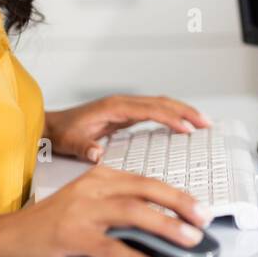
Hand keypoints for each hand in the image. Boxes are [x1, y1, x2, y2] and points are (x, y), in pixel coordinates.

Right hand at [0, 166, 212, 256]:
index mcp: (100, 177)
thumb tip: (159, 218)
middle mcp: (93, 188)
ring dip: (166, 227)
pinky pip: (110, 247)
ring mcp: (81, 211)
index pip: (148, 181)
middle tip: (203, 219)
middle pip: (147, 191)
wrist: (8, 235)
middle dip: (180, 205)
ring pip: (133, 214)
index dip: (177, 194)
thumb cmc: (50, 222)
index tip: (199, 208)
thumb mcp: (89, 203)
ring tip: (187, 240)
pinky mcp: (71, 235)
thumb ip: (119, 204)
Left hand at [44, 95, 210, 162]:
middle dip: (185, 111)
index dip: (170, 118)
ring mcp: (126, 107)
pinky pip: (155, 111)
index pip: (150, 110)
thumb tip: (98, 154)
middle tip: (205, 123)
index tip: (187, 128)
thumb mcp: (70, 143)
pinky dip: (171, 115)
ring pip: (161, 104)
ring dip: (182, 111)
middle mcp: (123, 103)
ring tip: (201, 122)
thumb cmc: (62, 133)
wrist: (51, 127)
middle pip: (162, 102)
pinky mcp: (126, 114)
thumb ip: (84, 148)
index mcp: (114, 107)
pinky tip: (181, 125)